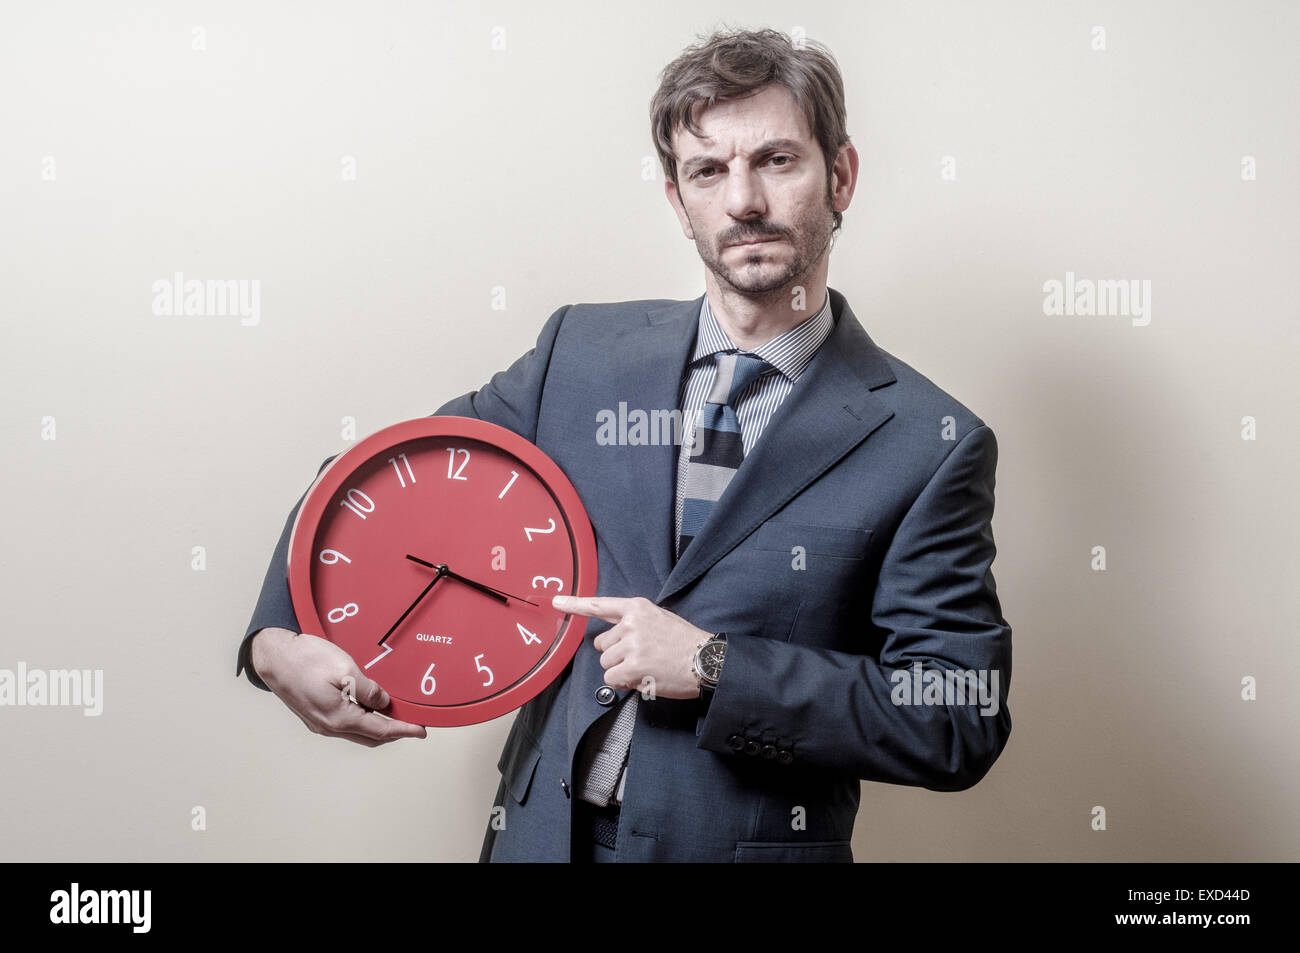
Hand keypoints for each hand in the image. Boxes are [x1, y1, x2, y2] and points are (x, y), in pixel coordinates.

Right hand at [250, 627, 426, 746]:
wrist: (272, 656)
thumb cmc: (305, 659)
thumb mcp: (345, 670)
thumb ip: (368, 690)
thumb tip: (383, 704)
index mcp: (339, 718)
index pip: (380, 730)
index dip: (404, 730)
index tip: (421, 731)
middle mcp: (328, 727)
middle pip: (370, 738)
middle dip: (393, 733)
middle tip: (412, 725)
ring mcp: (319, 724)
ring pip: (356, 733)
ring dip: (377, 728)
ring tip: (394, 716)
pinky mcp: (313, 716)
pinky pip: (344, 726)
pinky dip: (361, 722)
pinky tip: (368, 710)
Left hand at [552, 595, 708, 699]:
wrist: (706, 660)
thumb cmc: (685, 643)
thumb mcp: (659, 619)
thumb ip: (634, 623)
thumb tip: (612, 640)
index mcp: (637, 608)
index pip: (601, 605)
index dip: (575, 604)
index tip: (556, 602)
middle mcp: (631, 623)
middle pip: (601, 645)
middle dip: (616, 655)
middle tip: (642, 657)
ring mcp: (631, 644)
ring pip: (606, 664)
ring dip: (621, 670)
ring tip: (647, 667)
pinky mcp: (633, 666)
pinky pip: (612, 679)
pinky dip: (624, 683)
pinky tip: (643, 678)